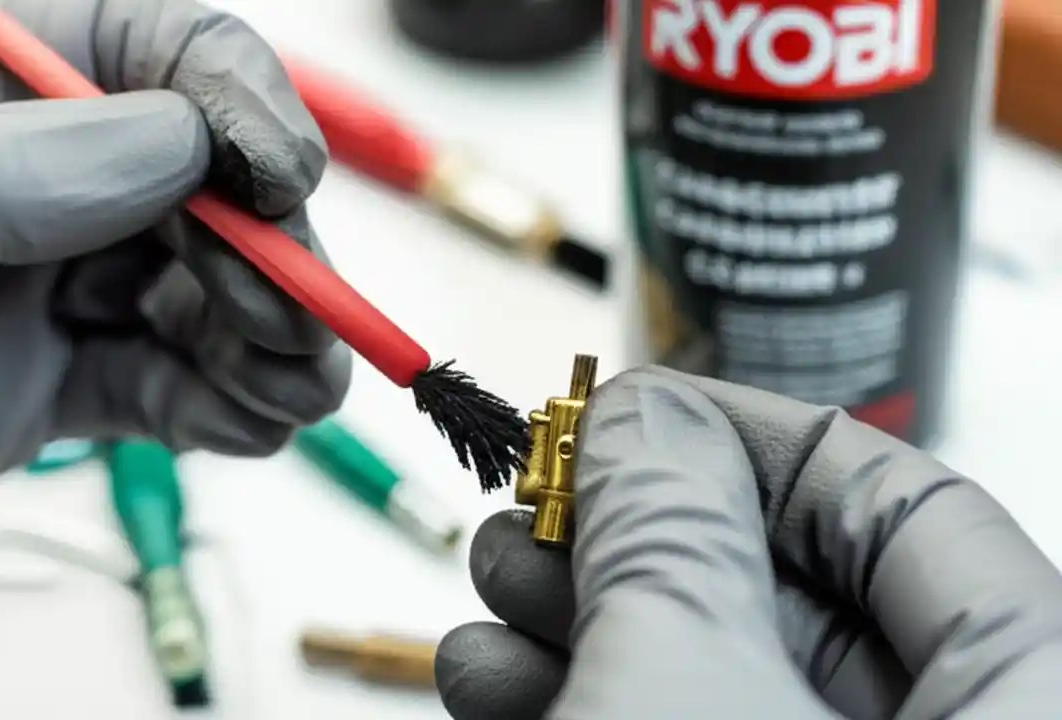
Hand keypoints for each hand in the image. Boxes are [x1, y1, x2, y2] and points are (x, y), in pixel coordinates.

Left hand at [0, 0, 349, 592]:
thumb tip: (173, 144)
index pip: (135, 46)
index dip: (230, 97)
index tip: (279, 179)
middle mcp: (10, 177)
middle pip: (196, 178)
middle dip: (266, 245)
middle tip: (293, 318)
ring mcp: (34, 284)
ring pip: (199, 285)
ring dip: (268, 335)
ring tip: (293, 392)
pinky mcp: (46, 384)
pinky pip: (167, 378)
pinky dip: (226, 401)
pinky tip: (248, 425)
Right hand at [436, 367, 1061, 718]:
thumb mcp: (681, 687)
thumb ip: (669, 529)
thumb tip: (644, 415)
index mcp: (1031, 701)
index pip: (909, 512)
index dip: (756, 437)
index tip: (634, 407)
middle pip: (794, 594)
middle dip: (632, 537)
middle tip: (532, 505)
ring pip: (717, 674)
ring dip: (580, 623)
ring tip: (486, 591)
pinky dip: (580, 705)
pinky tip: (488, 684)